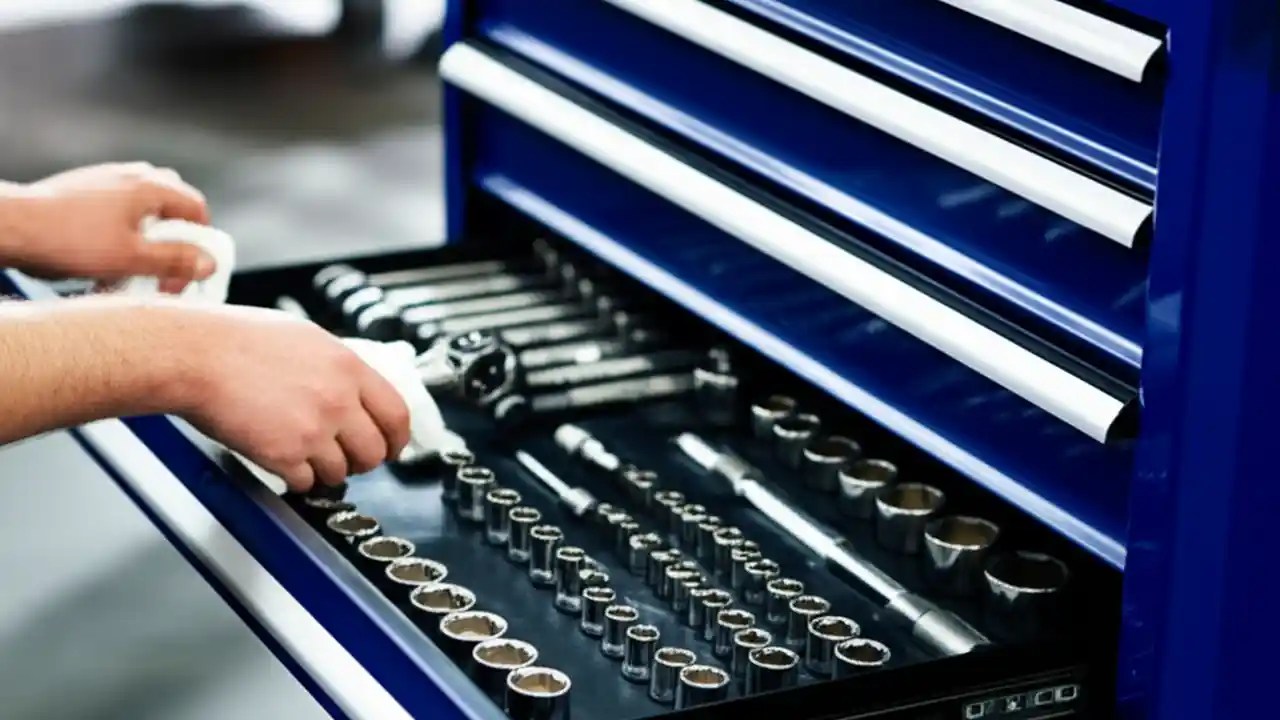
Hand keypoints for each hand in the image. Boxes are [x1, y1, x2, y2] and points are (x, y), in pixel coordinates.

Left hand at [9, 162, 213, 292]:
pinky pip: (117, 210)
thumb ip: (175, 261)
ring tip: (130, 269)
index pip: (197, 209)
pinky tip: (104, 259)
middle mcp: (131, 175)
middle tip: (162, 269)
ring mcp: (106, 179)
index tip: (188, 269)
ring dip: (146, 240)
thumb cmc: (68, 240)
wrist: (11, 226)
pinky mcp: (84, 190)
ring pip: (143, 211)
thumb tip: (208, 264)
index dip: (200, 242)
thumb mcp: (132, 259)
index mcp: (151, 186)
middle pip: (171, 207)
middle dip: (173, 241)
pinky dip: (122, 234)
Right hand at [173, 305, 410, 492]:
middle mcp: (338, 399)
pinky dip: (297, 479)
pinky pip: (307, 483)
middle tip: (348, 460)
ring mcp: (313, 429)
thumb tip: (355, 387)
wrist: (194, 355)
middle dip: (364, 462)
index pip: (396, 414)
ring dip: (327, 471)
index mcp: (348, 367)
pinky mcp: (285, 454)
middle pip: (375, 451)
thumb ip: (337, 367)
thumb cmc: (236, 339)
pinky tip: (283, 463)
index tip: (393, 448)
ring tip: (306, 457)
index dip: (397, 439)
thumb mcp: (305, 337)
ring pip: (341, 472)